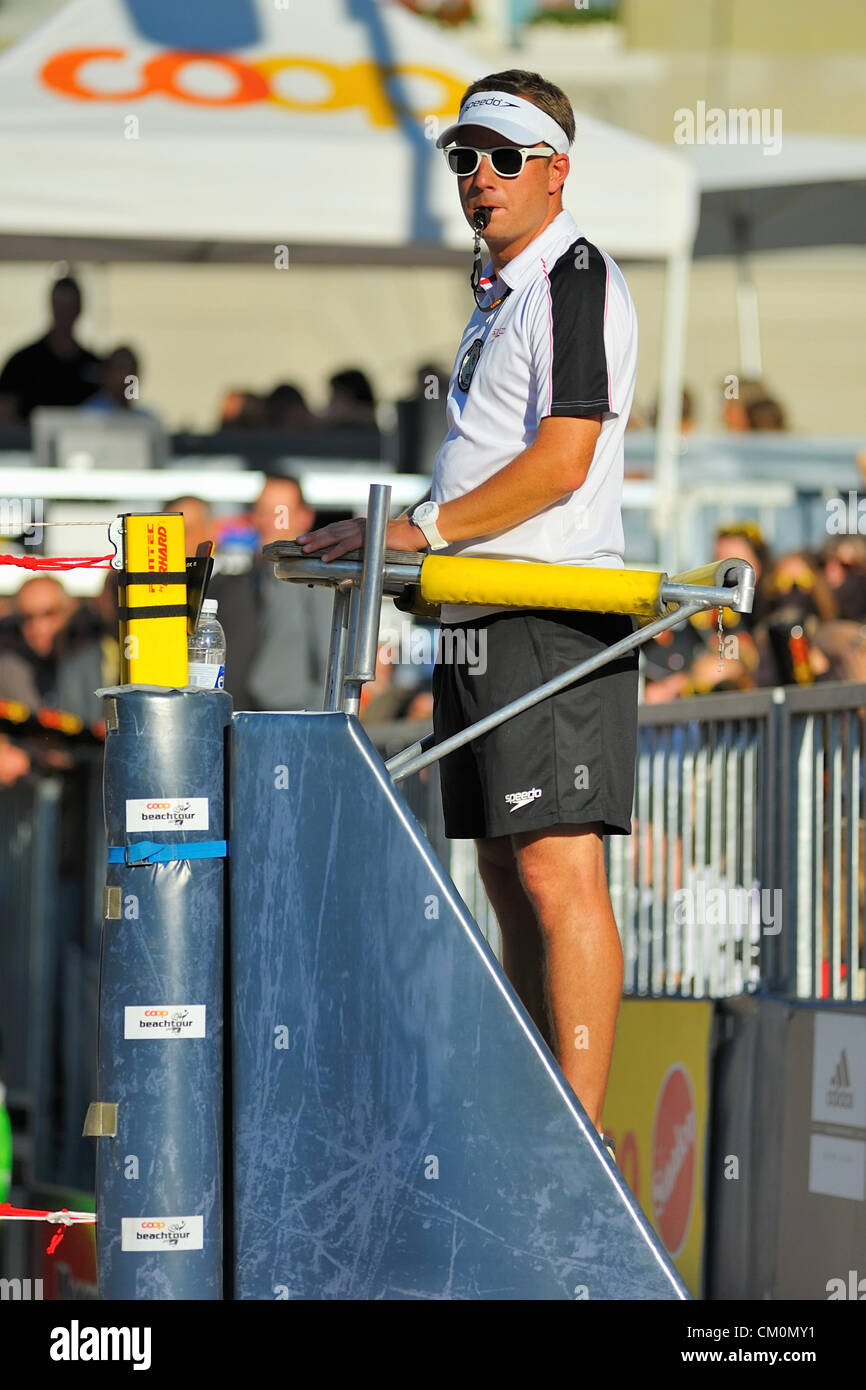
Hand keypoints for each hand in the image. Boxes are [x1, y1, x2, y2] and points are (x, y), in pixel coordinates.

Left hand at [296, 515, 427, 561]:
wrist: (414, 533)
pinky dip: (335, 551)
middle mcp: (358, 524)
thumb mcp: (378, 541)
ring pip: (335, 536)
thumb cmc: (399, 540)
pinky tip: (325, 558)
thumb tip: (356, 557)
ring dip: (319, 543)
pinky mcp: (369, 538)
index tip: (306, 538)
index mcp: (359, 524)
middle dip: (313, 536)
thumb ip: (365, 546)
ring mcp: (363, 530)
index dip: (320, 533)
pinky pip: (348, 545)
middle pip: (331, 530)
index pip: (335, 528)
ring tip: (306, 549)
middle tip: (299, 542)